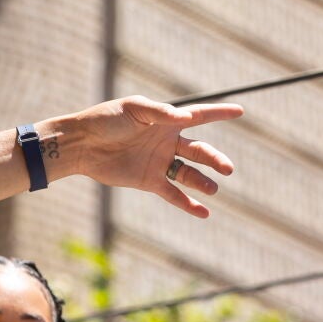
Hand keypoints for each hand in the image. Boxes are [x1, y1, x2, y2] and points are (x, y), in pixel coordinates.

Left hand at [66, 96, 242, 216]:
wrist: (81, 143)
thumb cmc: (105, 119)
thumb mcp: (132, 109)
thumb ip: (159, 112)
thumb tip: (185, 117)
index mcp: (165, 121)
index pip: (198, 116)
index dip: (218, 113)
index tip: (240, 111)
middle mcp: (166, 142)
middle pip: (199, 151)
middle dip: (215, 159)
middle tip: (227, 168)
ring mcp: (159, 162)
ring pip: (189, 174)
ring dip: (202, 182)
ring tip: (212, 188)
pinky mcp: (148, 180)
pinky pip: (173, 194)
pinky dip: (188, 204)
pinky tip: (204, 212)